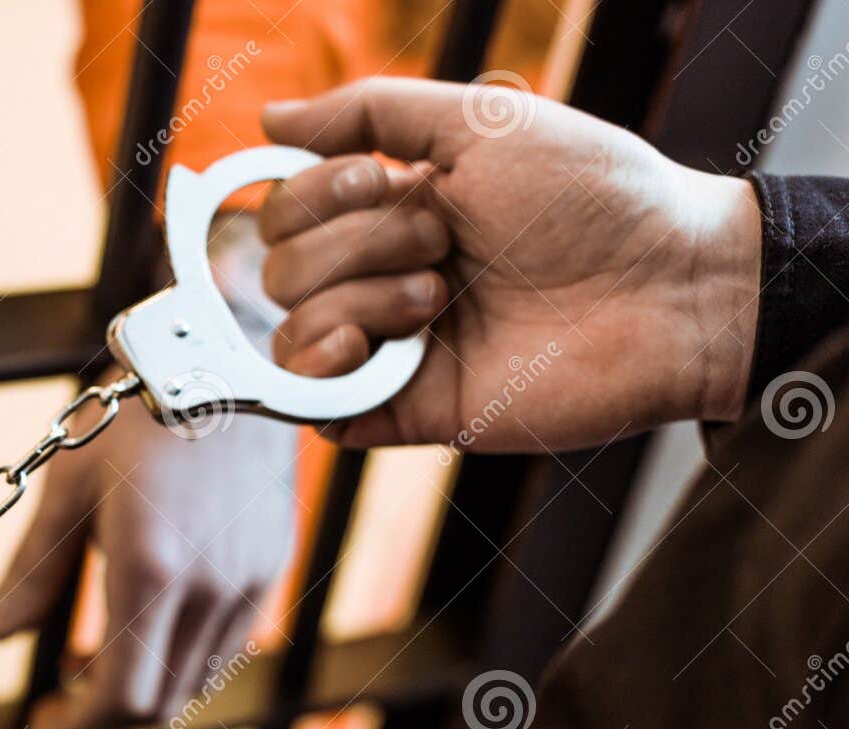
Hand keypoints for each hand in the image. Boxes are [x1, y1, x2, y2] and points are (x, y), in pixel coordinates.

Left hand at [0, 383, 295, 728]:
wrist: (227, 362)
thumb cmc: (137, 415)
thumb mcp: (68, 488)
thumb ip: (33, 572)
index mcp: (151, 571)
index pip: (119, 697)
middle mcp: (209, 590)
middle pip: (157, 704)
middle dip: (98, 717)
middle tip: (55, 703)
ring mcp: (248, 584)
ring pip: (192, 683)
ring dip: (138, 691)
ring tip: (86, 662)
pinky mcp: (270, 570)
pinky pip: (222, 649)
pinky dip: (176, 662)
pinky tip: (140, 631)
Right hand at [257, 79, 762, 451]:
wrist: (667, 289)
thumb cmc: (591, 197)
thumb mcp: (479, 124)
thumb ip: (369, 113)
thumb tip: (267, 117)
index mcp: (393, 212)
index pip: (286, 211)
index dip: (314, 195)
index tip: (382, 182)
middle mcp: (382, 278)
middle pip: (280, 270)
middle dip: (354, 245)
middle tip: (444, 245)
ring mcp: (393, 347)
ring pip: (290, 332)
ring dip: (357, 300)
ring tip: (441, 300)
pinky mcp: (408, 409)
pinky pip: (312, 405)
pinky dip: (319, 373)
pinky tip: (365, 346)